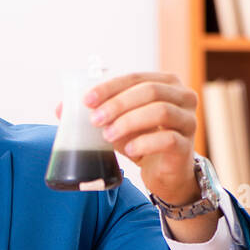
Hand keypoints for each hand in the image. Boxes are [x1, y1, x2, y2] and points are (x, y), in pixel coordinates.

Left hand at [55, 71, 198, 202]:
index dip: (110, 87)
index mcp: (166, 83)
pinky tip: (128, 150)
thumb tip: (60, 108)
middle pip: (150, 91)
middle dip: (118, 104)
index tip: (87, 100)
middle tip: (95, 119)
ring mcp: (188, 120)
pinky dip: (144, 143)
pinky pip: (167, 139)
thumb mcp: (117, 122)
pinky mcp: (187, 145)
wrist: (165, 171)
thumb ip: (95, 112)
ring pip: (161, 111)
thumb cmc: (142, 139)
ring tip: (108, 135)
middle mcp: (183, 96)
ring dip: (129, 122)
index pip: (135, 77)